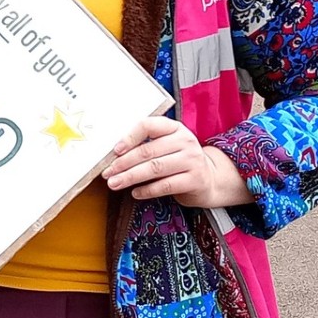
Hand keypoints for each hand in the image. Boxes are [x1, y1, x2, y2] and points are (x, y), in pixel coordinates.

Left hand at [103, 117, 250, 207]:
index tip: (115, 150)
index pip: (149, 125)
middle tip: (108, 173)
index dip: (129, 137)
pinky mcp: (195, 180)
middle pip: (148, 151)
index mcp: (175, 128)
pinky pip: (165, 185)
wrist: (210, 178)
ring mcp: (192, 160)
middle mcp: (185, 141)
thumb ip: (147, 145)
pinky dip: (147, 190)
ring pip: (155, 168)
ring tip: (115, 183)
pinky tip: (135, 193)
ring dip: (131, 177)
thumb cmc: (180, 161)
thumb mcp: (168, 146)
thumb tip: (114, 156)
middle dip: (124, 163)